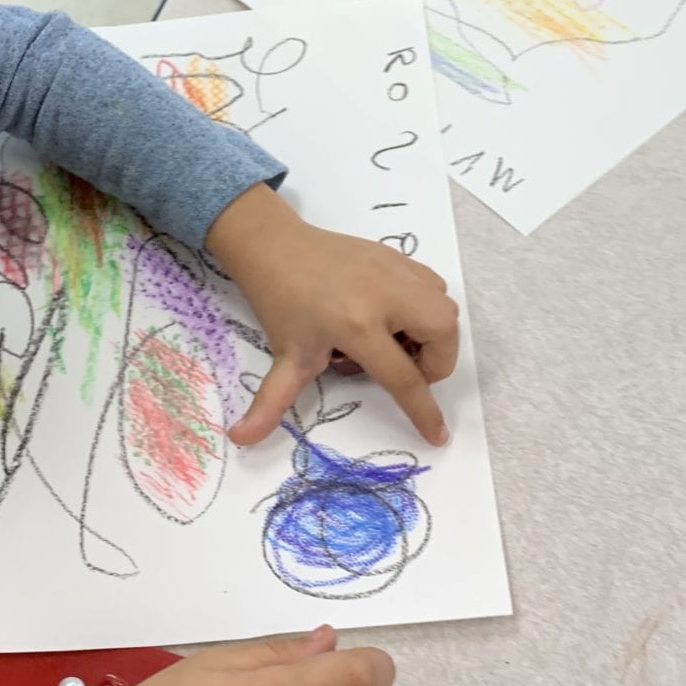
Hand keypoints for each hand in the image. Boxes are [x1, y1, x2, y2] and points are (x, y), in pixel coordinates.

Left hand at [205, 185, 459, 446]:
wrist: (275, 246)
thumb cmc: (281, 304)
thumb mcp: (284, 358)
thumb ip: (271, 406)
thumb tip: (241, 438)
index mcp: (357, 326)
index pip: (403, 378)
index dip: (423, 411)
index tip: (438, 435)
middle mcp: (385, 295)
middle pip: (442, 334)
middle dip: (435, 363)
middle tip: (401, 366)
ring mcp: (395, 270)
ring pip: (444, 307)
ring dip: (431, 333)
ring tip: (395, 341)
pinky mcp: (397, 256)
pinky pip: (433, 286)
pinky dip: (425, 307)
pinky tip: (393, 315)